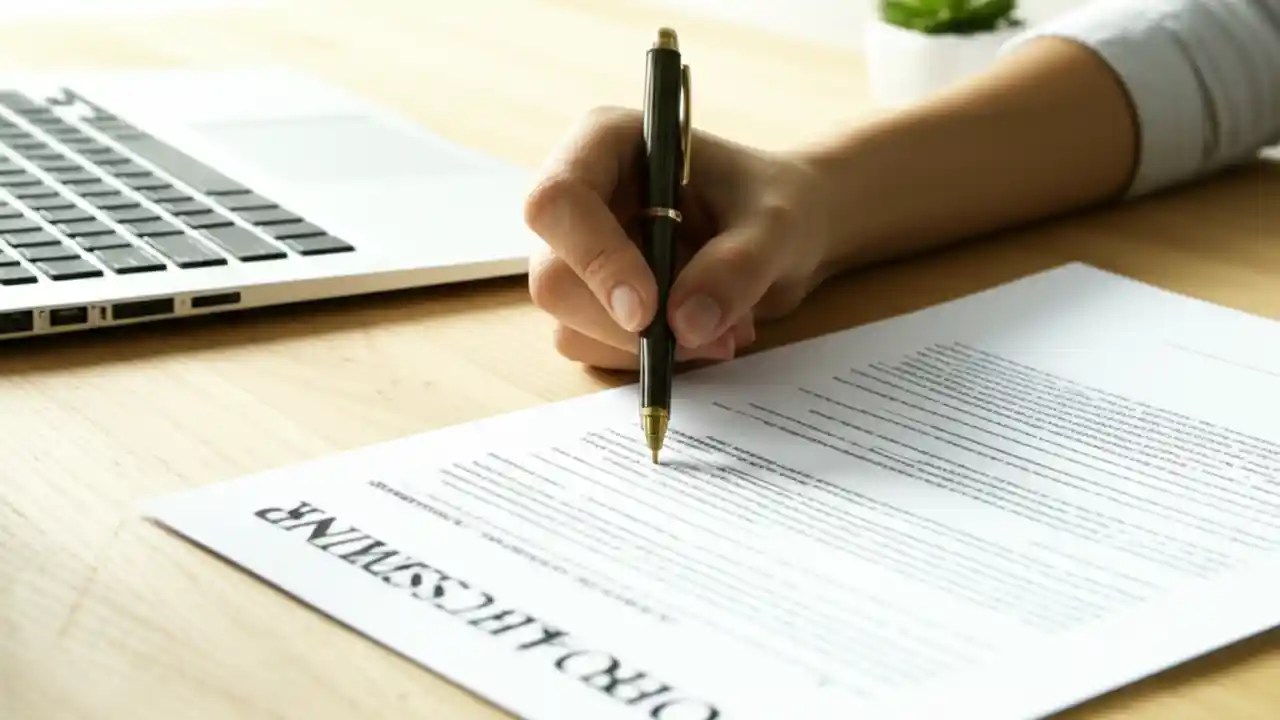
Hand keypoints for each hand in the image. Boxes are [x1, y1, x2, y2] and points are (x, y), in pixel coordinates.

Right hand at [524, 107, 834, 369]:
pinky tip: (701, 336)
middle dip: (625, 325)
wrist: (785, 234)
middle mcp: (578, 199)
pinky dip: (647, 358)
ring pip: (569, 323)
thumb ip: (735, 268)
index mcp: (606, 144)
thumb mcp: (775, 227)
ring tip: (724, 330)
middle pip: (553, 277)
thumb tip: (684, 325)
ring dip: (646, 346)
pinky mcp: (589, 301)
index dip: (594, 258)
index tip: (648, 310)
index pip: (559, 200)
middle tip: (709, 337)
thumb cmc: (777, 204)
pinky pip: (592, 347)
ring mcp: (577, 254)